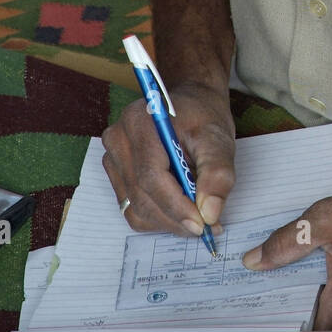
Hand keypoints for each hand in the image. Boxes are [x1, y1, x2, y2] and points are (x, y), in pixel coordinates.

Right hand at [101, 81, 235, 235]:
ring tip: (196, 215)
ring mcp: (112, 157)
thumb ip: (217, 174)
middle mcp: (118, 139)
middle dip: (176, 218)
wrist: (190, 105)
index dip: (176, 205)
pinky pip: (131, 208)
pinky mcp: (115, 173)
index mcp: (140, 122)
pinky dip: (157, 217)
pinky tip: (179, 209)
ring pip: (136, 207)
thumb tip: (210, 213)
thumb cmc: (202, 117)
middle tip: (206, 226)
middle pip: (141, 195)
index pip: (150, 176)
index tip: (202, 223)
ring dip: (168, 221)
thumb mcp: (219, 139)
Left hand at [241, 168, 331, 329]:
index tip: (263, 315)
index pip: (311, 329)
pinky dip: (326, 271)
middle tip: (263, 286)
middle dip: (292, 302)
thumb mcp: (325, 220)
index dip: (286, 326)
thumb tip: (255, 261)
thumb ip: (286, 243)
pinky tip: (313, 252)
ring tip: (281, 267)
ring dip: (309, 284)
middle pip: (321, 314)